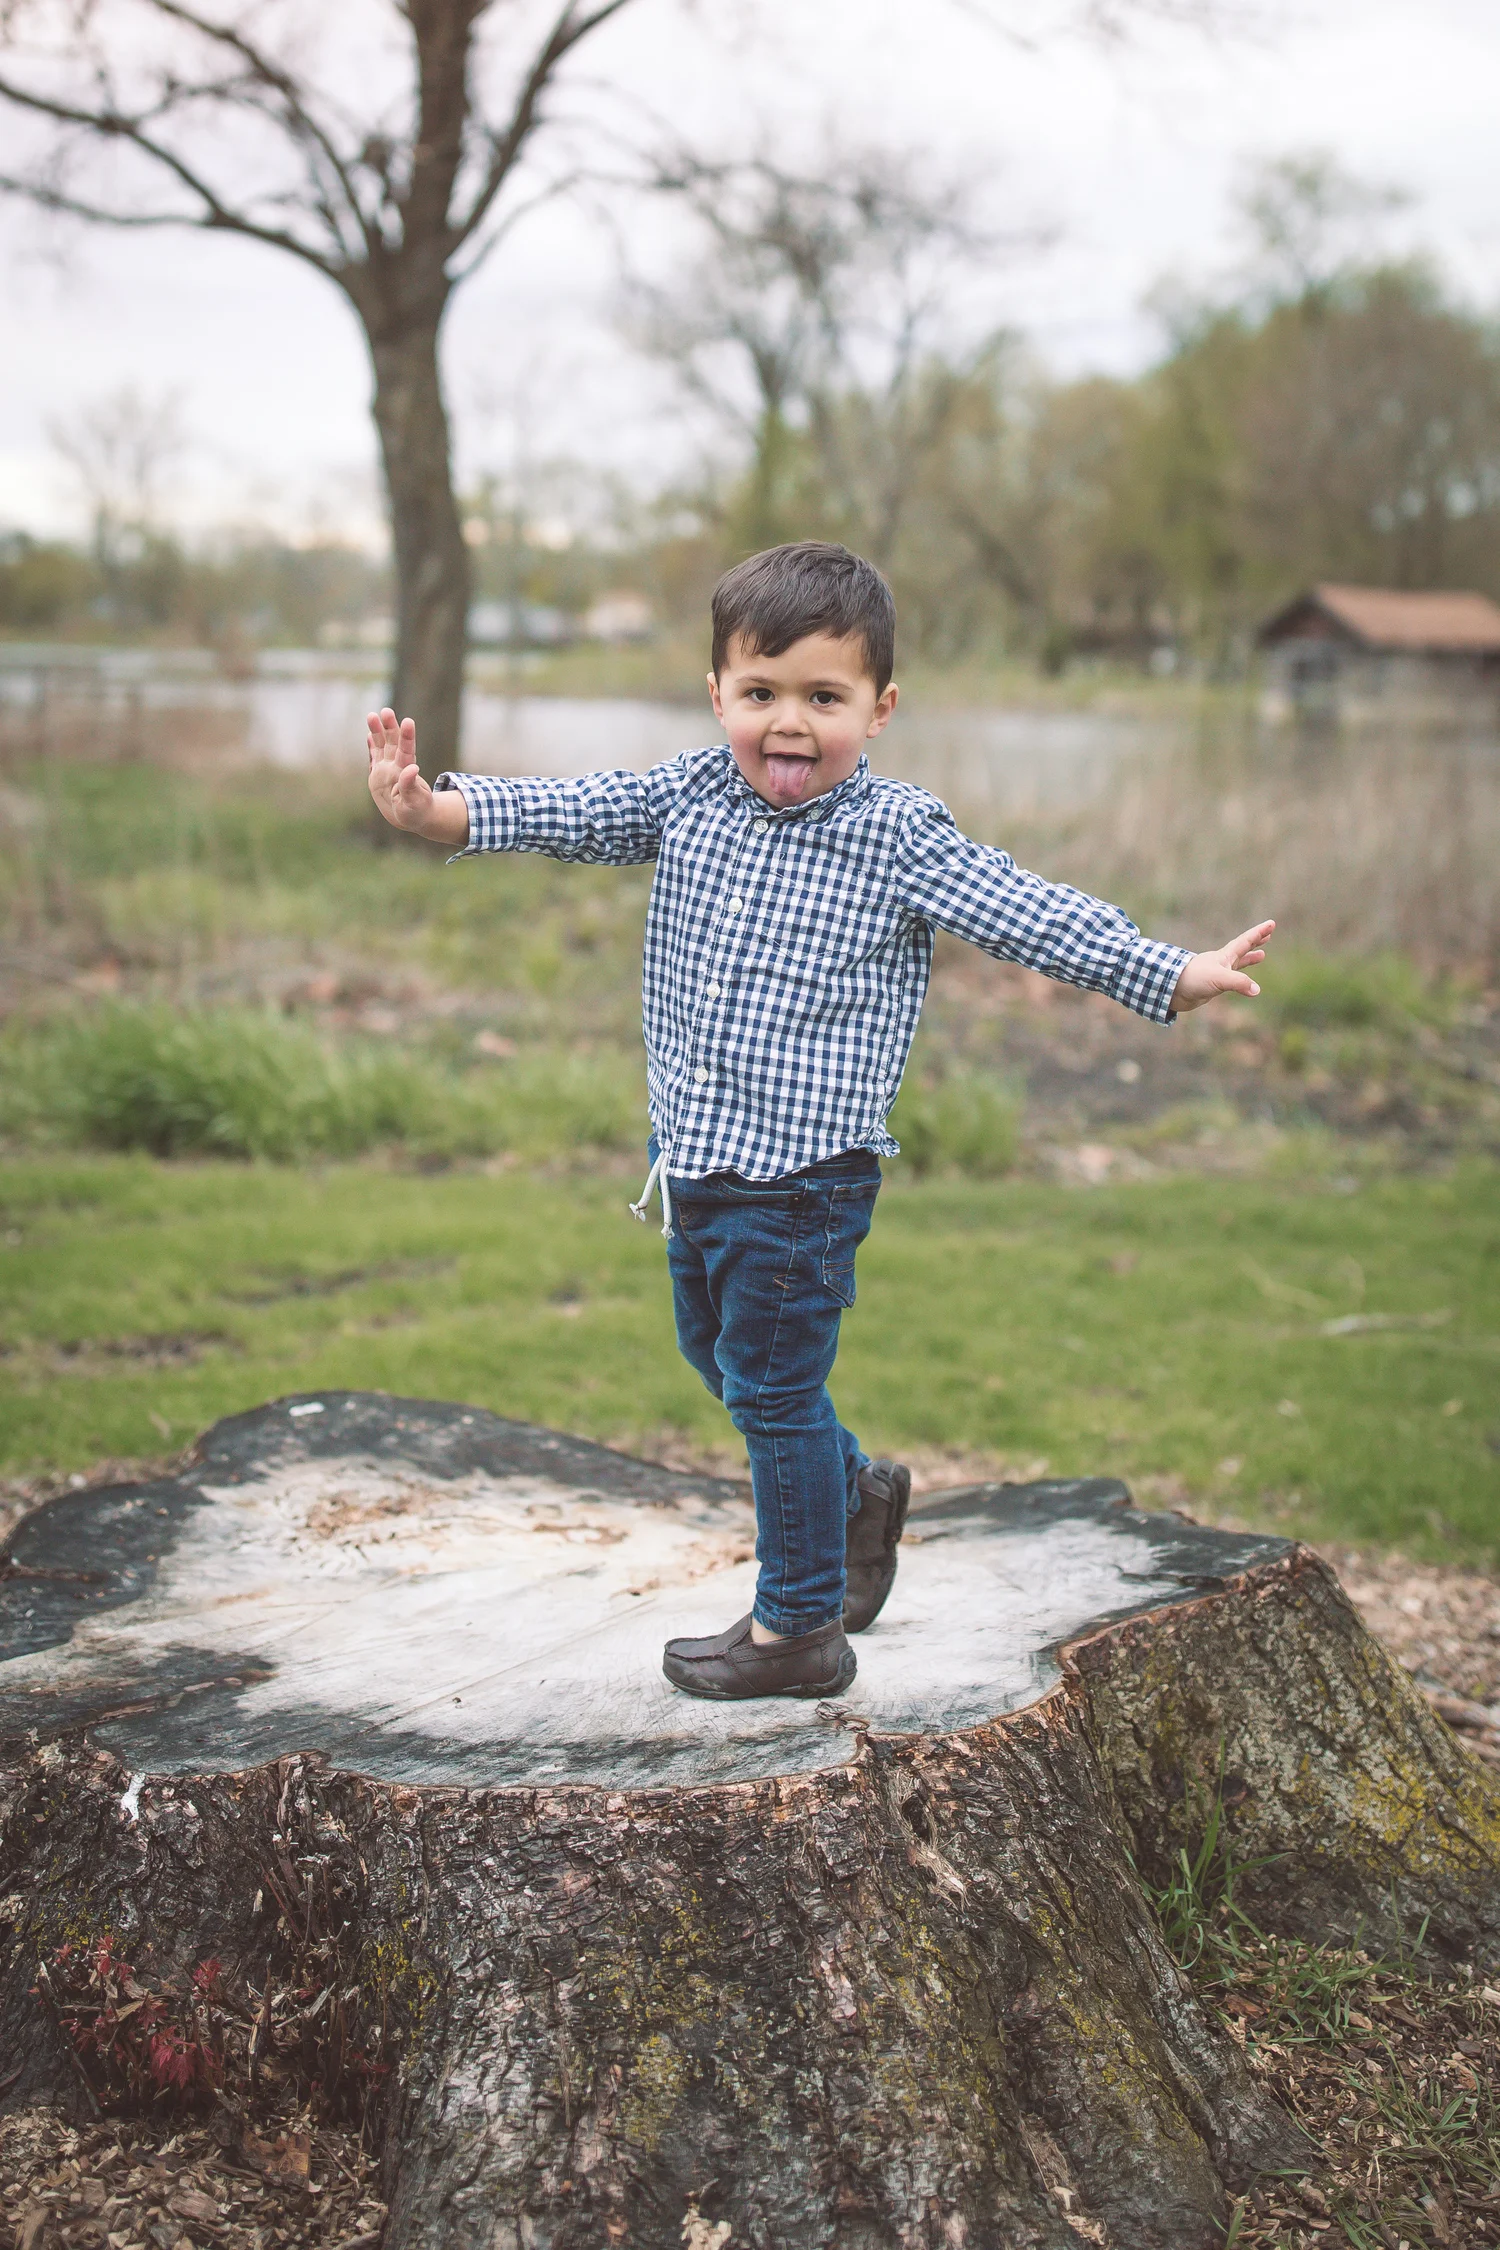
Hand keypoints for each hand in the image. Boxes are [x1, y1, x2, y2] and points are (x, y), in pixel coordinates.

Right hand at [367, 707, 429, 828]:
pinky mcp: (378, 775)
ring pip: (381, 746)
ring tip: (372, 715)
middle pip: (393, 743)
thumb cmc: (416, 812)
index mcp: (406, 771)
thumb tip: (412, 768)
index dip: (407, 736)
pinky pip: (374, 758)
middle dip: (390, 727)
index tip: (408, 721)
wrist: (411, 817)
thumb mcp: (415, 802)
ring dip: (377, 731)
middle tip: (386, 711)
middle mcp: (396, 766)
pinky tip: (370, 735)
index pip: (407, 751)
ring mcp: (386, 769)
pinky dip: (372, 747)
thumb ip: (411, 786)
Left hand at [1170, 920, 1275, 1013]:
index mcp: (1224, 956)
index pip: (1245, 941)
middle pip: (1243, 949)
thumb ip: (1239, 982)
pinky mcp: (1212, 986)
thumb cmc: (1193, 979)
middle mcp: (1222, 962)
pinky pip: (1231, 981)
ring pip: (1238, 964)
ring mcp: (1217, 974)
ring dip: (1249, 959)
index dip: (1259, 933)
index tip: (1271, 923)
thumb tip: (1257, 990)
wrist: (1172, 990)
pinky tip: (1243, 983)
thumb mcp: (1219, 978)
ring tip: (1261, 955)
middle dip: (1256, 941)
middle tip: (1268, 935)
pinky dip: (1240, 979)